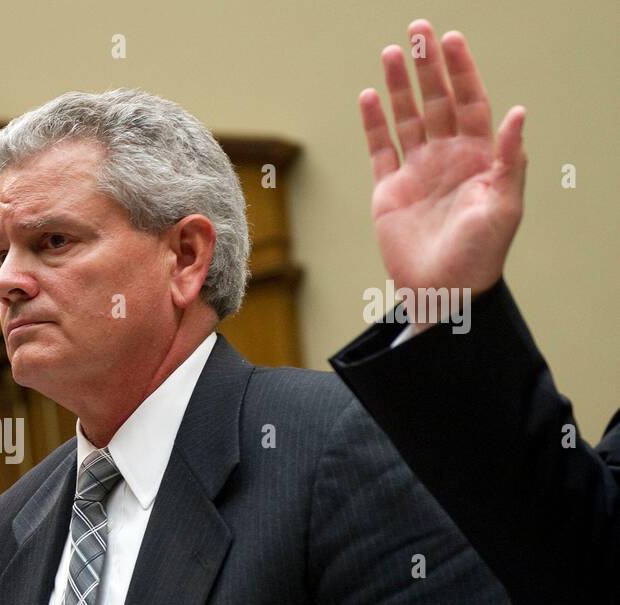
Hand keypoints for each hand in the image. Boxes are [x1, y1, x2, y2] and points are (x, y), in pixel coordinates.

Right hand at [360, 20, 525, 324]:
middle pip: (436, 101)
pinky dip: (374, 124)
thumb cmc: (480, 255)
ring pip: (407, 118)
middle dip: (428, 66)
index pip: (470, 102)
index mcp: (480, 157)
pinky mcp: (389, 190)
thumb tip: (518, 113)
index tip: (449, 40)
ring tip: (391, 53)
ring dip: (400, 86)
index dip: (461, 71)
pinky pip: (380, 149)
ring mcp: (417, 172)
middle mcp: (448, 157)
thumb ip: (511, 159)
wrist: (442, 291)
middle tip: (417, 31)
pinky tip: (369, 97)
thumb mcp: (505, 206)